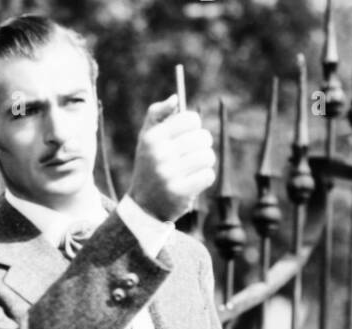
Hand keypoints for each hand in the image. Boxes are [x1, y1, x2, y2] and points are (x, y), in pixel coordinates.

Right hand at [126, 96, 215, 222]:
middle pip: (203, 138)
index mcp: (152, 138)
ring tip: (193, 168)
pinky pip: (208, 175)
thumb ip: (157, 114)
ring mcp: (169, 175)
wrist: (143, 206)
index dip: (194, 126)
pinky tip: (193, 181)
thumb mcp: (146, 139)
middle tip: (191, 154)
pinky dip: (204, 178)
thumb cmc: (149, 167)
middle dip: (201, 145)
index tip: (187, 136)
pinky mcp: (180, 192)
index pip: (191, 119)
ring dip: (204, 162)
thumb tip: (176, 98)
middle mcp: (159, 155)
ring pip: (207, 157)